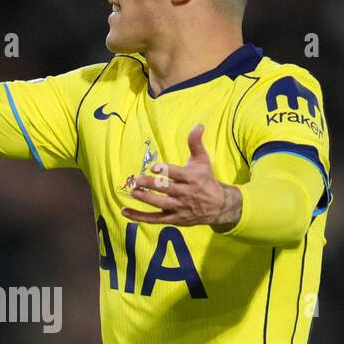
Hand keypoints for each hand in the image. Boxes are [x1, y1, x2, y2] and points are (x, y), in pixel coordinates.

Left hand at [121, 124, 241, 230]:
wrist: (220, 206)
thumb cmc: (206, 179)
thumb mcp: (202, 160)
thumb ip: (195, 143)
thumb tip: (198, 124)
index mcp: (192, 178)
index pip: (177, 175)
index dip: (165, 171)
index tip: (153, 167)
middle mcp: (186, 194)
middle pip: (166, 189)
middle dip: (150, 185)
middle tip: (136, 179)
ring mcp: (179, 208)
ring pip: (160, 204)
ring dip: (145, 198)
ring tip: (133, 191)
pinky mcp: (174, 219)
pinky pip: (154, 219)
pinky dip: (139, 216)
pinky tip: (124, 211)